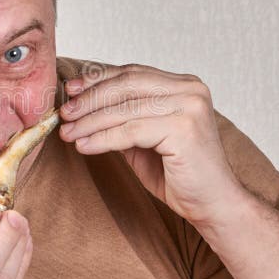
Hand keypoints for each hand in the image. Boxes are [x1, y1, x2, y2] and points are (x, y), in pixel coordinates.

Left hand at [58, 63, 245, 226]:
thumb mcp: (145, 138)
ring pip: (125, 108)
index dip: (98, 80)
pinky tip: (84, 146)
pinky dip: (103, 138)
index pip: (132, 73)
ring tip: (68, 133)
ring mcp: (190, 107)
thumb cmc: (180, 173)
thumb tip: (81, 105)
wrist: (214, 205)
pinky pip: (131, 131)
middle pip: (126, 85)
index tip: (71, 90)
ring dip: (91, 121)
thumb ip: (123, 117)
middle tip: (64, 113)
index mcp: (184, 84)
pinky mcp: (184, 129)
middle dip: (90, 99)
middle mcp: (190, 89)